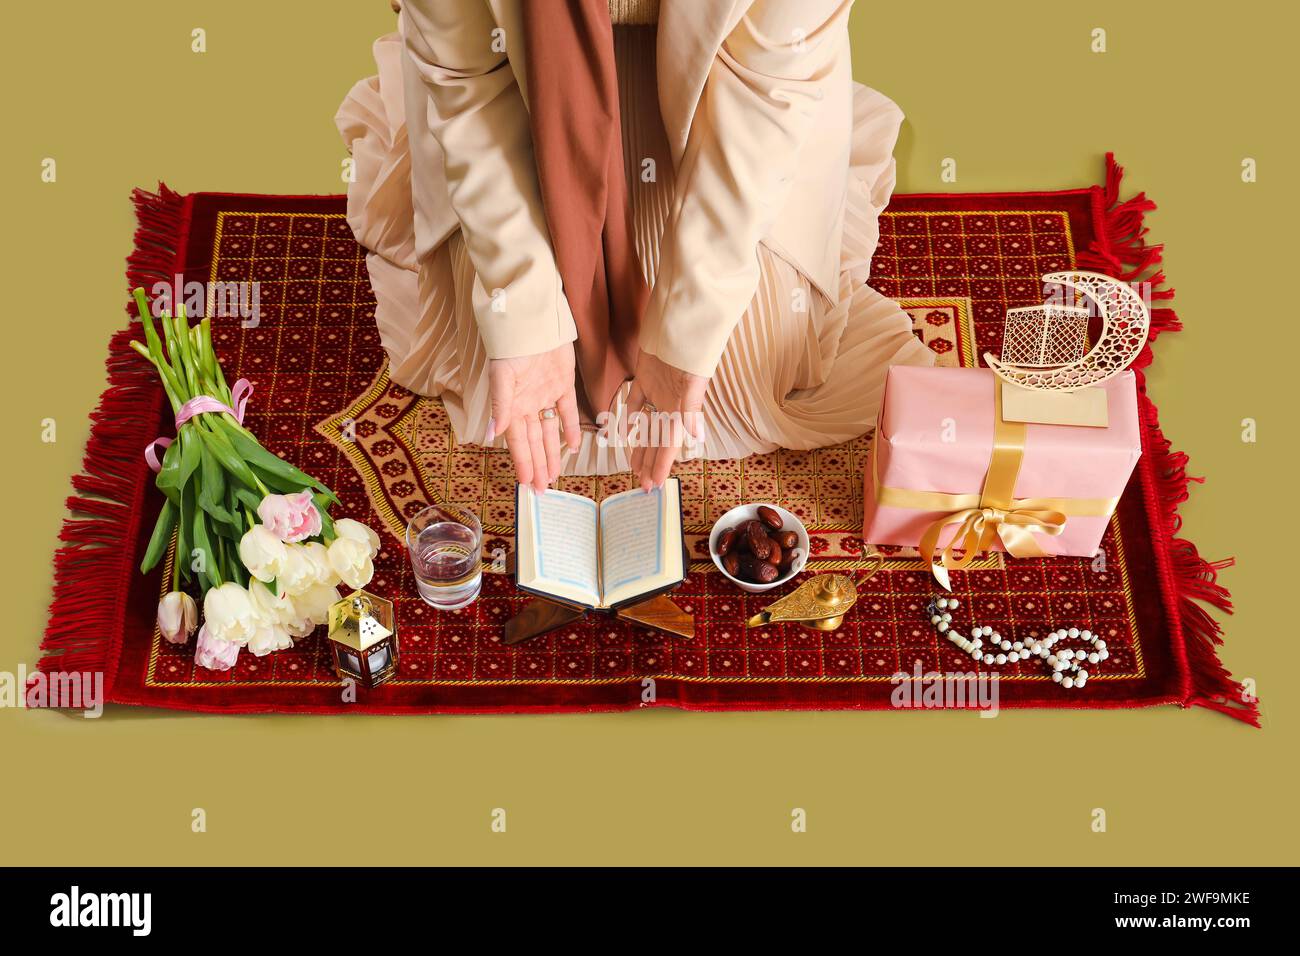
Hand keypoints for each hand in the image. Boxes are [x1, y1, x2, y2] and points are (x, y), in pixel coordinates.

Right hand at [487, 343, 581, 492]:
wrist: (531, 322)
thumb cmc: (510, 348)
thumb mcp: (502, 377)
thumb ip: (500, 406)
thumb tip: (492, 435)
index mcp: (511, 406)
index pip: (517, 442)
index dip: (523, 463)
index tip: (526, 484)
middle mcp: (528, 405)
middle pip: (534, 442)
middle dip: (538, 465)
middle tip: (542, 489)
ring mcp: (545, 396)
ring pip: (549, 432)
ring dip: (552, 453)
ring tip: (555, 475)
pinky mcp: (563, 385)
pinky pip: (568, 412)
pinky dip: (571, 429)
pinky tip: (574, 448)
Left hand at [625, 350, 707, 491]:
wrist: (680, 325)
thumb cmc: (690, 355)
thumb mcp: (693, 383)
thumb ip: (692, 409)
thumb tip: (695, 436)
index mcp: (680, 411)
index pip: (668, 445)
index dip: (662, 466)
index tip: (655, 484)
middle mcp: (670, 406)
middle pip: (657, 442)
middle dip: (651, 463)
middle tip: (643, 484)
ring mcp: (657, 393)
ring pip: (647, 427)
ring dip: (641, 446)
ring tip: (634, 466)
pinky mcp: (646, 378)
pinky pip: (636, 403)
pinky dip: (630, 418)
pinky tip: (624, 433)